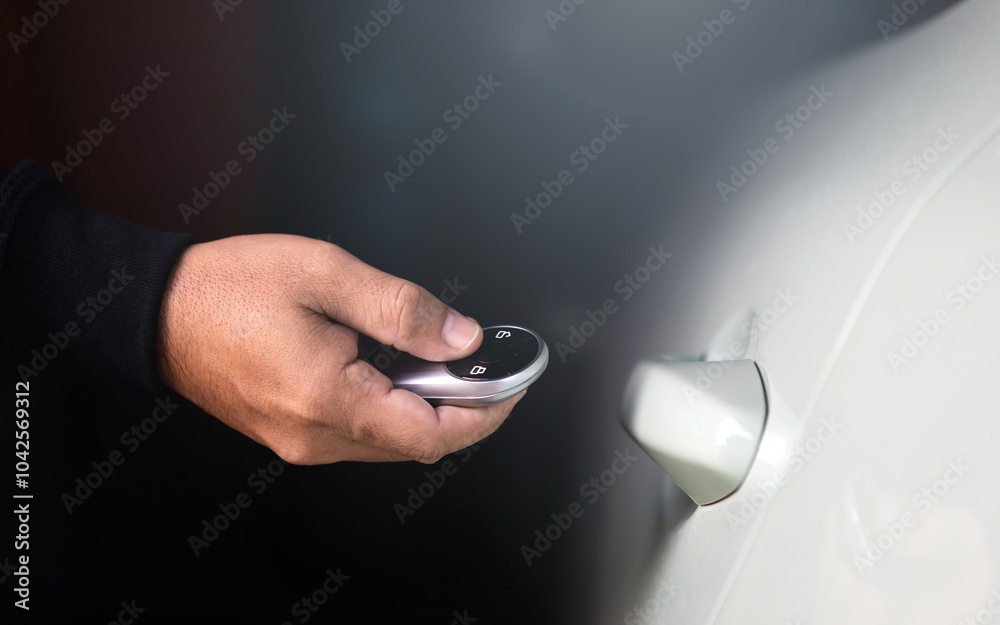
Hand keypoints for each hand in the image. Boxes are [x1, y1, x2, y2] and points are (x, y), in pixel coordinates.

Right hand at [155, 234, 524, 464]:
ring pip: (389, 440)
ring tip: (438, 360)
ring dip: (426, 408)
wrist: (157, 311)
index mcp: (327, 398)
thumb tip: (462, 339)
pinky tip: (393, 369)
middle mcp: (314, 435)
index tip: (513, 386)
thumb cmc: (229, 287)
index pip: (432, 433)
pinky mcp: (290, 434)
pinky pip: (360, 433)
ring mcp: (300, 441)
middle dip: (462, 408)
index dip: (484, 413)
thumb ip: (403, 309)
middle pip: (416, 443)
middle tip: (485, 367)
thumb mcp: (326, 275)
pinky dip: (392, 407)